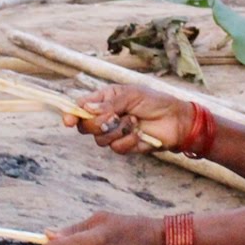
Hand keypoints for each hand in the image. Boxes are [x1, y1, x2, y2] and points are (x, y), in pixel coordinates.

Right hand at [62, 85, 192, 154]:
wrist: (176, 120)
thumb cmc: (155, 102)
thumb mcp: (132, 95)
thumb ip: (110, 103)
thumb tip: (88, 109)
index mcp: (104, 100)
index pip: (80, 108)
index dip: (71, 114)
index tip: (68, 120)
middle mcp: (105, 117)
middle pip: (86, 127)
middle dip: (99, 123)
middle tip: (115, 117)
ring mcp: (114, 133)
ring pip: (100, 139)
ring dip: (118, 130)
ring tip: (135, 121)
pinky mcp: (124, 146)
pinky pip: (116, 148)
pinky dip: (129, 140)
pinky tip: (140, 133)